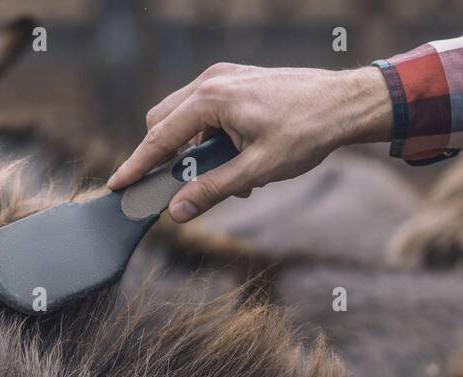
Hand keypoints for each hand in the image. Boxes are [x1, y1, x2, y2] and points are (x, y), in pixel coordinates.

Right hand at [107, 64, 392, 221]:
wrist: (345, 102)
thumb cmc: (307, 132)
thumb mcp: (258, 170)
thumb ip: (213, 190)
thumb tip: (177, 211)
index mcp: (212, 99)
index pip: (160, 137)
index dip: (136, 165)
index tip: (117, 185)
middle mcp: (212, 82)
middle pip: (164, 123)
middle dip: (167, 158)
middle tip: (183, 190)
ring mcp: (224, 79)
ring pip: (185, 119)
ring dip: (195, 153)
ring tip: (232, 181)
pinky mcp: (237, 82)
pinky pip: (207, 113)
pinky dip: (212, 140)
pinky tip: (240, 162)